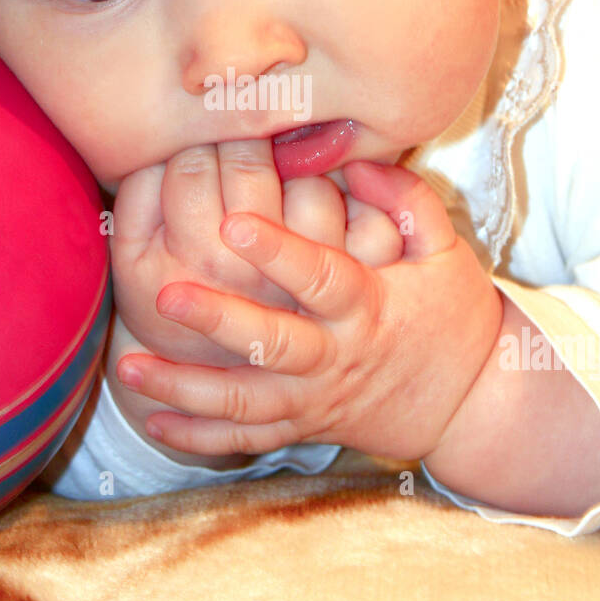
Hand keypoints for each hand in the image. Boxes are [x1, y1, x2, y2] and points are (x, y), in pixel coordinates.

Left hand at [114, 161, 503, 460]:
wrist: (468, 404)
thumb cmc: (451, 316)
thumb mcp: (446, 251)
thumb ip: (406, 200)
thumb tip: (355, 161)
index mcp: (368, 306)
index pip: (321, 276)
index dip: (279, 251)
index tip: (233, 219)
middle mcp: (334, 356)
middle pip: (273, 345)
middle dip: (219, 322)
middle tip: (167, 296)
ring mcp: (314, 399)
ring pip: (246, 402)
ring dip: (187, 388)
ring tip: (131, 366)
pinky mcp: (302, 427)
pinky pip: (246, 439)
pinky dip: (199, 436)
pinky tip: (152, 419)